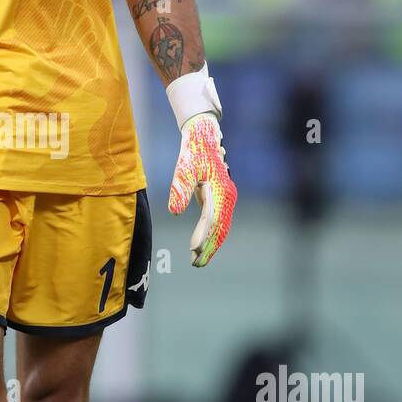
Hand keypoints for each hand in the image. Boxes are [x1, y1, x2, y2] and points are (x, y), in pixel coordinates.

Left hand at [168, 113, 236, 267]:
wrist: (203, 137)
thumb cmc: (193, 152)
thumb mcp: (184, 169)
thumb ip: (180, 190)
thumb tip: (174, 212)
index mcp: (219, 191)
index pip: (213, 220)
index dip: (204, 237)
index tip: (194, 252)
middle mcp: (227, 196)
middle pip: (220, 228)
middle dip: (209, 247)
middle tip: (196, 264)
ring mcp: (226, 198)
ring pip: (221, 227)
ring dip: (210, 244)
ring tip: (197, 260)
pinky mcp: (221, 199)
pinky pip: (218, 222)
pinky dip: (210, 235)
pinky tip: (200, 245)